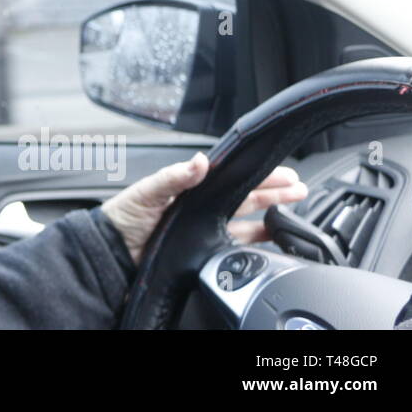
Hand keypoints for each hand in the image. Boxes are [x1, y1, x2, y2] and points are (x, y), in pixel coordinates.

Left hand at [99, 152, 307, 264]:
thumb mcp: (147, 190)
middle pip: (246, 198)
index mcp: (191, 189)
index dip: (258, 176)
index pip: (231, 179)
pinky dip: (256, 244)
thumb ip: (174, 176)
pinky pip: (236, 247)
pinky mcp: (203, 251)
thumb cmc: (123, 215)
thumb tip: (200, 160)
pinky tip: (272, 240)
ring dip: (271, 215)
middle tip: (300, 189)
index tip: (284, 172)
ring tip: (294, 209)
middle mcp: (202, 208)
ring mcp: (204, 230)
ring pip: (246, 221)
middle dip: (274, 192)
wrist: (111, 249)